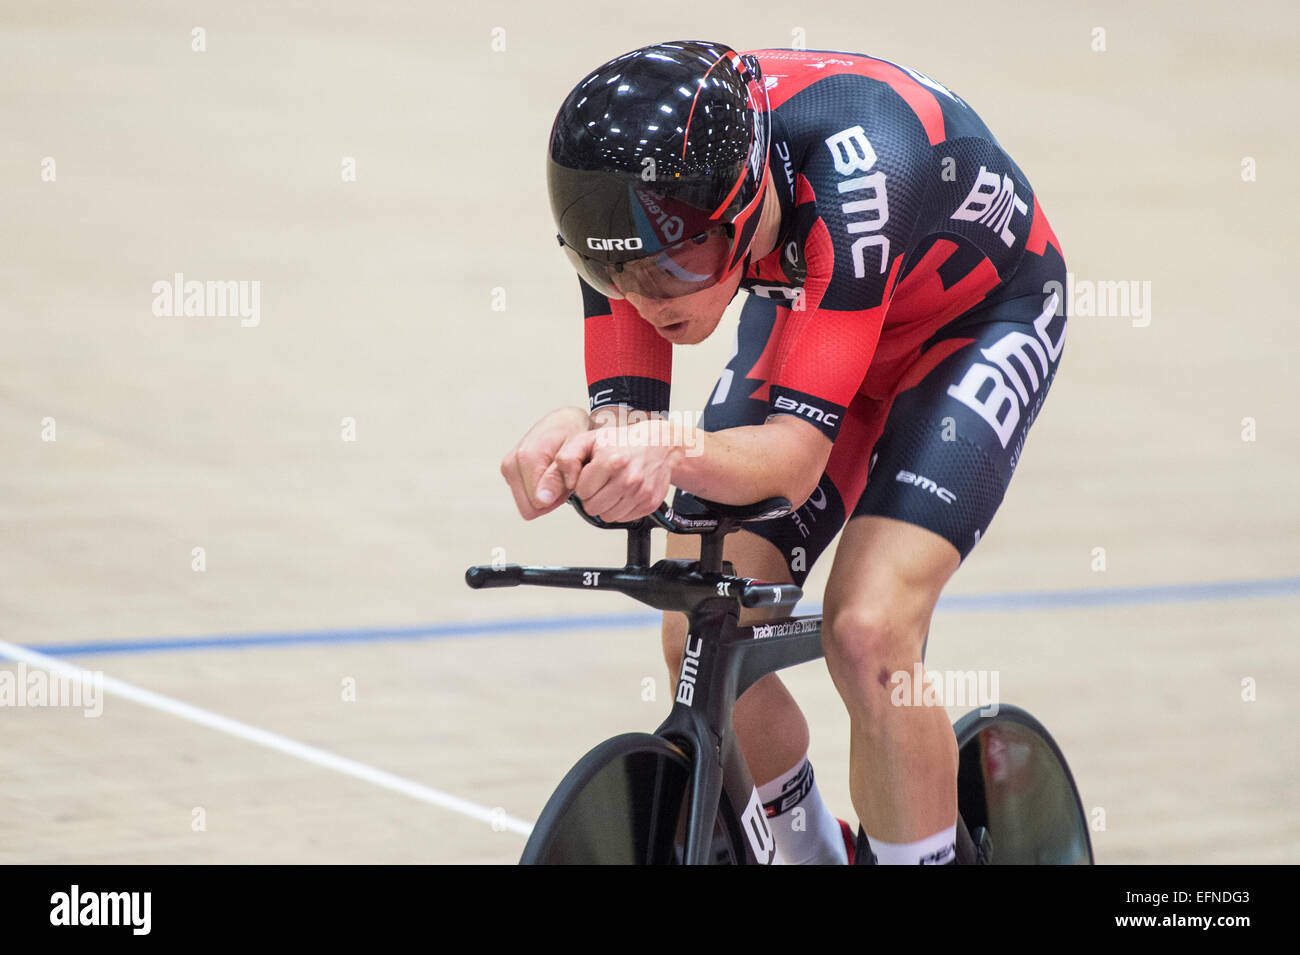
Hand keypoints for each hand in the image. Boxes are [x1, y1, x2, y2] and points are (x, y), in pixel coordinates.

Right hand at [500, 407, 590, 518]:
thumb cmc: (572, 434)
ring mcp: (507, 467)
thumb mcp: (574, 453)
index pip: (537, 505)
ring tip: (557, 474)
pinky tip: (549, 473)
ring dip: (546, 495)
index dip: (557, 498)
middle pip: (529, 508)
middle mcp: (511, 463)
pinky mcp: (508, 471)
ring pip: (526, 505)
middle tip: (564, 477)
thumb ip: (557, 477)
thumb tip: (541, 501)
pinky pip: (525, 497)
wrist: (563, 421)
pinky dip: (540, 490)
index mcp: (526, 458)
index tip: (568, 478)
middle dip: (550, 499)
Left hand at [555, 419, 683, 522]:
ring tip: (613, 487)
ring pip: (607, 517)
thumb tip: (567, 483)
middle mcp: (628, 478)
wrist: (659, 445)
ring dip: (606, 505)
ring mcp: (641, 493)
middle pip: (592, 508)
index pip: (581, 491)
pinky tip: (625, 493)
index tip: (592, 474)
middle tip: (602, 482)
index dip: (583, 484)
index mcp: (610, 461)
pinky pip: (623, 519)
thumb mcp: (589, 439)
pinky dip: (621, 509)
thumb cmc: (622, 442)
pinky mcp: (649, 503)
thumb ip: (567, 458)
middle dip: (592, 497)